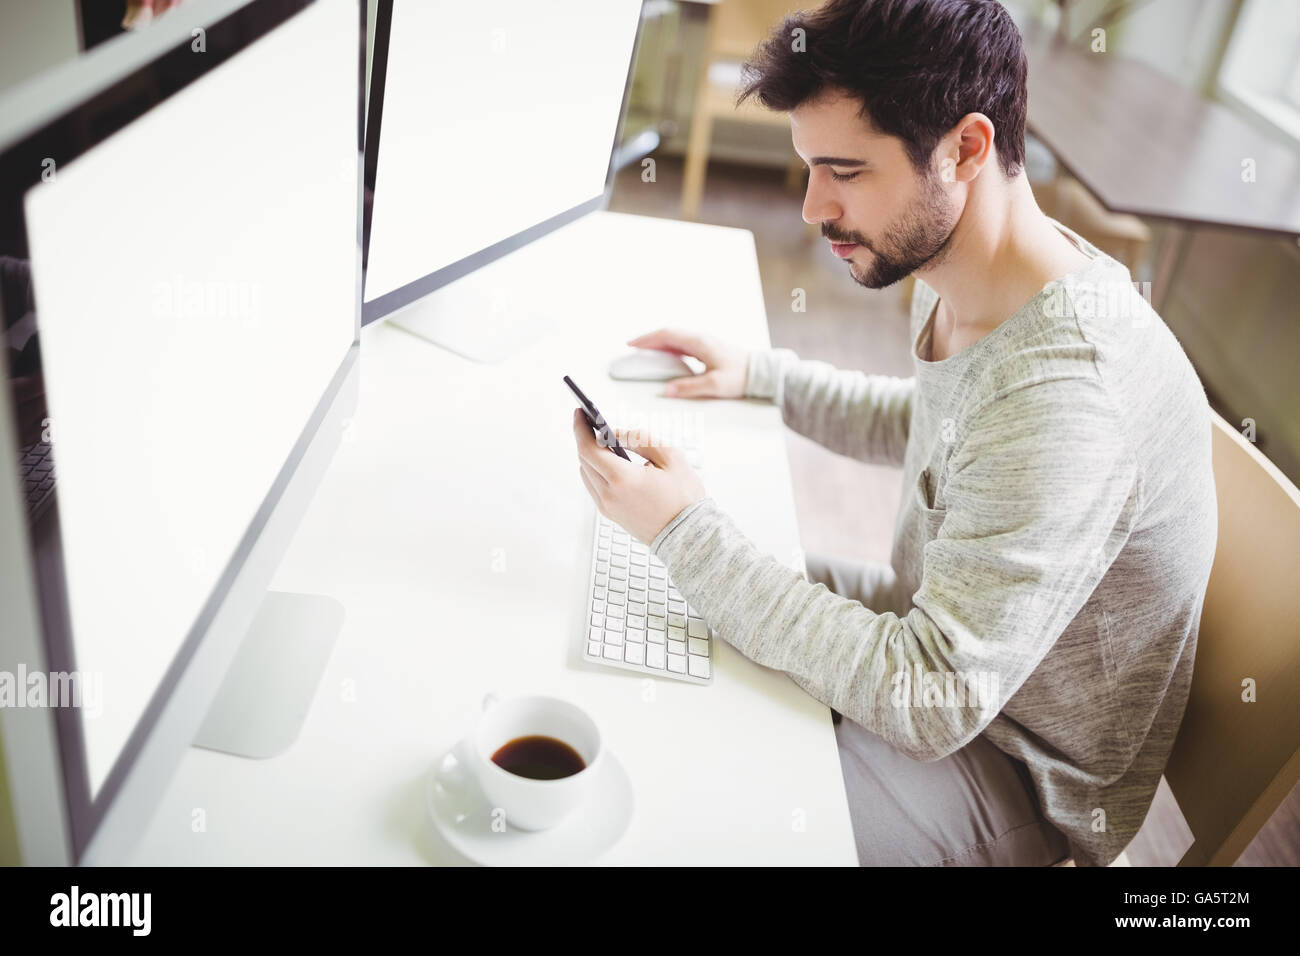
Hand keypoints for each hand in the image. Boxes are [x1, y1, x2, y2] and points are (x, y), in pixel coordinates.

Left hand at [573, 407, 705, 544]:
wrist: (689, 535)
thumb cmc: (684, 497)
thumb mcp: (670, 457)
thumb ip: (640, 439)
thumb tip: (615, 433)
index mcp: (623, 479)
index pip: (588, 449)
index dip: (581, 428)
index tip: (580, 412)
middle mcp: (609, 495)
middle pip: (584, 460)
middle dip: (584, 438)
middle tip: (589, 421)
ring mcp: (608, 507)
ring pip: (586, 474)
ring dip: (589, 455)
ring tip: (599, 440)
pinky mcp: (611, 514)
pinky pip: (594, 487)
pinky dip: (595, 470)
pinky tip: (607, 461)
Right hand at [627, 328, 748, 398]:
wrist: (759, 372)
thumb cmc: (740, 376)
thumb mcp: (714, 384)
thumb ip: (689, 388)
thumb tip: (667, 391)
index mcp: (699, 342)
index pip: (667, 335)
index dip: (648, 339)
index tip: (632, 344)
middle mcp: (700, 338)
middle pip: (668, 334)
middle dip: (649, 340)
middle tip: (632, 347)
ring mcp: (703, 342)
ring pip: (675, 338)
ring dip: (658, 342)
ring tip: (644, 351)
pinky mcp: (707, 348)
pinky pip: (682, 344)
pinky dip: (669, 347)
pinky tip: (664, 355)